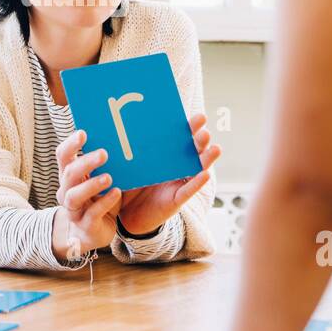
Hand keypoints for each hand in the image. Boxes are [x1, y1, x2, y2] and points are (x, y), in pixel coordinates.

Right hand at [51, 129, 121, 261]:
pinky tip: (116, 193)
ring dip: (91, 185)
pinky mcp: (86, 225)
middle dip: (85, 162)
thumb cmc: (97, 200)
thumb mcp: (98, 181)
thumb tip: (123, 140)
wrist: (93, 234)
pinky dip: (104, 202)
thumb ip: (103, 166)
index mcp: (68, 176)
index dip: (70, 144)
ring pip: (74, 196)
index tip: (83, 133)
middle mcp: (66, 191)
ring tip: (109, 177)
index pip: (63, 156)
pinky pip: (92, 213)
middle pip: (69, 174)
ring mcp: (74, 210)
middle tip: (104, 153)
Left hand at [118, 113, 220, 236]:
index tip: (195, 114)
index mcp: (166, 158)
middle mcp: (177, 168)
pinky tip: (205, 174)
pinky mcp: (176, 200)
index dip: (187, 126)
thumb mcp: (128, 166)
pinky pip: (188, 191)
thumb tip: (115, 126)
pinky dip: (197, 183)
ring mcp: (179, 183)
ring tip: (216, 148)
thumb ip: (128, 151)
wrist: (127, 216)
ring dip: (206, 158)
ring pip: (197, 169)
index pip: (179, 139)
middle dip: (199, 137)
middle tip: (203, 124)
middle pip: (192, 150)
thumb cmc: (129, 187)